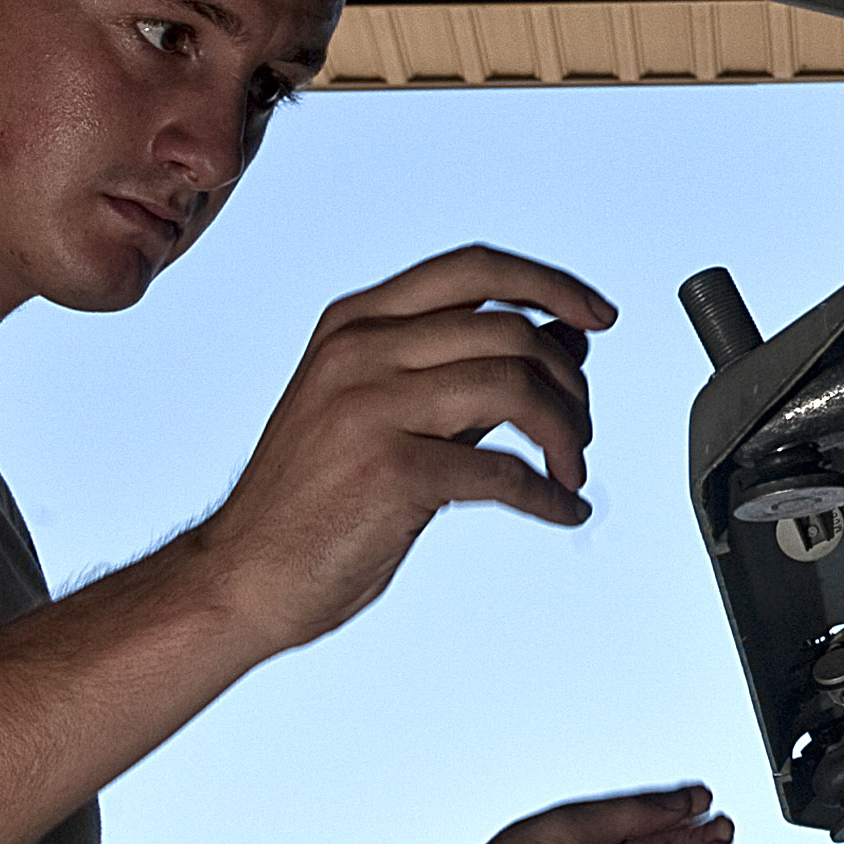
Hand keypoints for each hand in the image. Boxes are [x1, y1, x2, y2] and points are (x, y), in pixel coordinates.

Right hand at [191, 246, 615, 656]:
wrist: (244, 574)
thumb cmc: (319, 495)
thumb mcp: (380, 407)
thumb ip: (463, 368)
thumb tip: (564, 336)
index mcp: (356, 321)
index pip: (474, 268)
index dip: (550, 283)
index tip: (600, 315)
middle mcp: (360, 349)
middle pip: (509, 329)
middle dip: (569, 379)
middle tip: (581, 429)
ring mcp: (371, 407)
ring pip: (516, 386)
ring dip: (567, 432)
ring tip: (573, 469)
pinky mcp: (391, 472)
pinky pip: (504, 471)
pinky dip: (549, 494)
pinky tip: (564, 510)